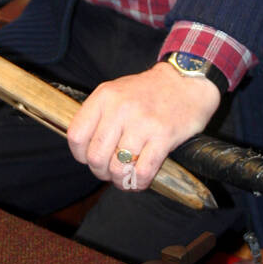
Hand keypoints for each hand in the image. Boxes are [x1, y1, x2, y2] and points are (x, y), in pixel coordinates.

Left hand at [66, 62, 220, 191]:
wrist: (186, 81)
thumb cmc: (149, 91)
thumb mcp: (117, 91)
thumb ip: (99, 115)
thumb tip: (85, 150)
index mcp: (105, 96)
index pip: (76, 136)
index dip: (80, 155)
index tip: (90, 158)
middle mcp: (121, 108)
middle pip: (96, 156)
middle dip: (101, 171)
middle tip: (110, 171)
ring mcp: (142, 122)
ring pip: (118, 167)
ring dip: (120, 179)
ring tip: (125, 176)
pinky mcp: (164, 136)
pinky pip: (143, 171)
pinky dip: (138, 182)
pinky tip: (140, 180)